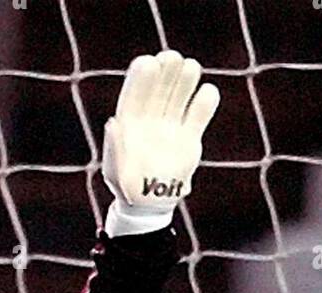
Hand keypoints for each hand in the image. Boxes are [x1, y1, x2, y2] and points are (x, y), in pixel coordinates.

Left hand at [103, 50, 220, 235]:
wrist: (150, 206)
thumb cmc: (127, 188)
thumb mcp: (115, 172)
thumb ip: (113, 148)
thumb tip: (112, 122)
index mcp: (130, 123)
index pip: (135, 95)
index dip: (141, 78)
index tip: (148, 62)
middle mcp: (151, 120)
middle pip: (158, 90)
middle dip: (166, 73)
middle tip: (172, 57)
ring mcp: (170, 128)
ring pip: (178, 98)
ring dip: (185, 81)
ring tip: (191, 66)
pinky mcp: (189, 139)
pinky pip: (198, 117)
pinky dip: (205, 105)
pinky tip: (209, 91)